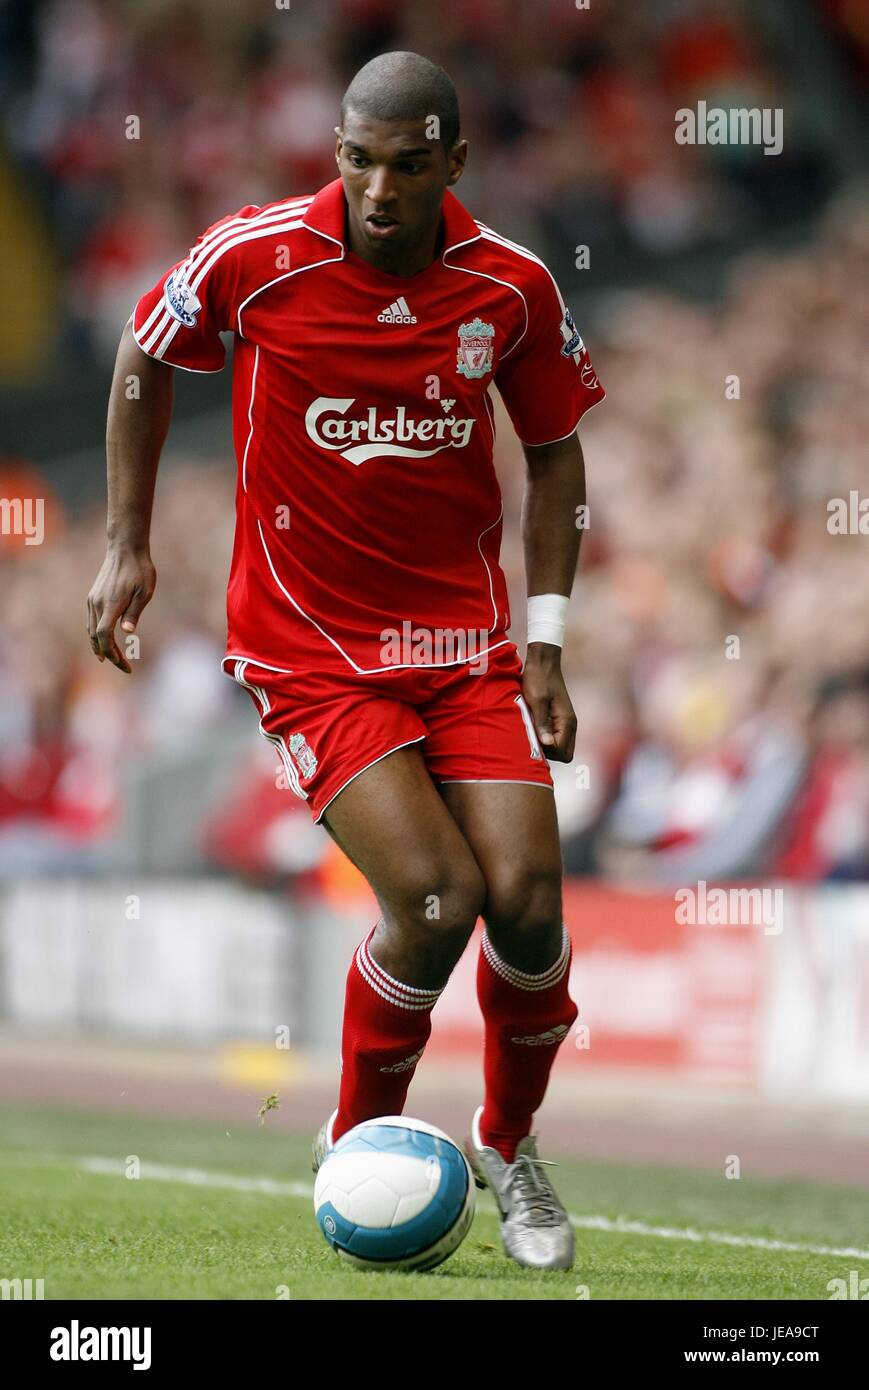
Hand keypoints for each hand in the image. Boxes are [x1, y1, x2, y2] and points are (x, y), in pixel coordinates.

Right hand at [87, 545, 155, 672]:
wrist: (125, 549)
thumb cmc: (140, 570)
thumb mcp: (144, 592)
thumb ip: (134, 612)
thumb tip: (127, 632)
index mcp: (111, 604)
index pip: (104, 636)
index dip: (112, 654)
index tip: (125, 665)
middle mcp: (97, 604)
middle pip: (96, 638)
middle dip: (109, 655)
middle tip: (125, 666)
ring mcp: (93, 600)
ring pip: (91, 631)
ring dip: (100, 647)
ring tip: (112, 659)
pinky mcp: (93, 597)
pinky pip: (91, 622)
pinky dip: (96, 635)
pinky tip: (104, 641)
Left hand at [522, 644, 575, 761]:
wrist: (542, 661)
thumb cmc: (538, 679)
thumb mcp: (537, 701)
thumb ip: (542, 723)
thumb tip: (547, 744)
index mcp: (567, 721)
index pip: (563, 752)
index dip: (547, 751)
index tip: (534, 738)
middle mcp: (569, 724)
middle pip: (564, 753)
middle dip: (548, 752)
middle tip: (533, 737)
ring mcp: (565, 722)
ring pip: (559, 746)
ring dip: (545, 743)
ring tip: (532, 729)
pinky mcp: (558, 718)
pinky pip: (554, 736)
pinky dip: (544, 736)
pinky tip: (533, 725)